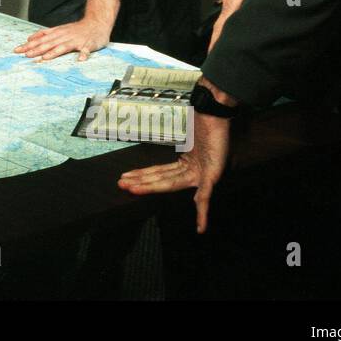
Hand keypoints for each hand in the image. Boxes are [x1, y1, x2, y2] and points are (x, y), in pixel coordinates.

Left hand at [15, 14, 112, 60]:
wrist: (96, 23)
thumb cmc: (76, 29)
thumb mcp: (59, 29)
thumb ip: (45, 34)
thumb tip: (30, 38)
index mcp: (57, 33)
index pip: (40, 39)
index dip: (29, 45)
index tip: (17, 50)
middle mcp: (64, 36)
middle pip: (48, 43)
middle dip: (37, 49)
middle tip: (26, 55)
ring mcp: (76, 40)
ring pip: (63, 47)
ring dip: (54, 52)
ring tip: (45, 58)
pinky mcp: (87, 45)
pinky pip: (85, 50)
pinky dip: (83, 55)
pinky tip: (79, 60)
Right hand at [117, 109, 230, 232]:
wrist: (219, 111)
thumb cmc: (206, 119)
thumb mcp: (185, 130)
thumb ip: (173, 136)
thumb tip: (155, 128)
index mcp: (186, 161)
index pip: (160, 171)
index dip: (142, 175)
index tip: (126, 176)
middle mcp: (192, 170)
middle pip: (162, 178)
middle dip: (141, 181)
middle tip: (121, 184)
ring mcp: (201, 174)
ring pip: (172, 184)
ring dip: (152, 188)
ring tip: (133, 189)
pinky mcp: (212, 175)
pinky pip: (206, 197)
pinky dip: (203, 213)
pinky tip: (200, 228)